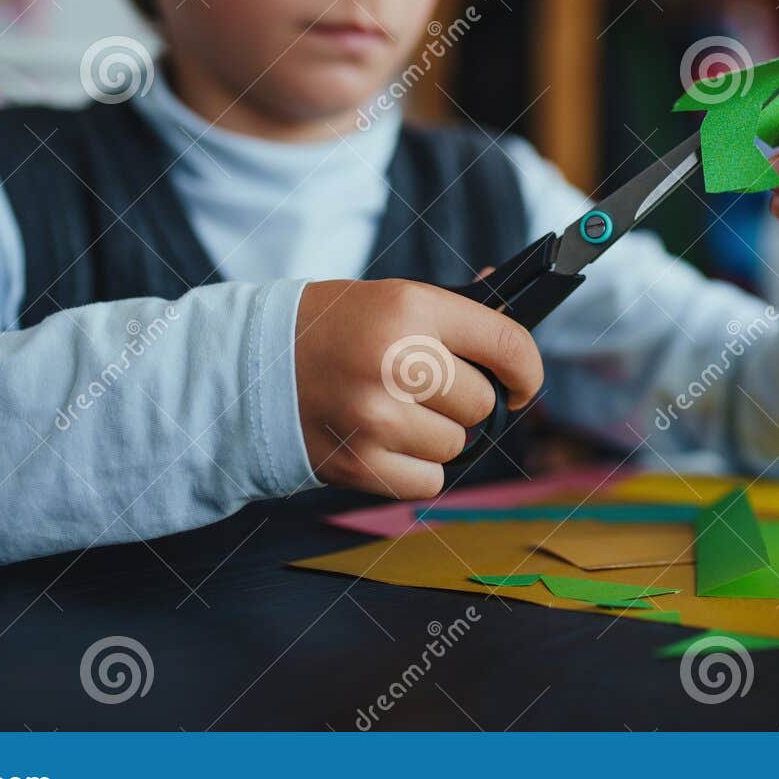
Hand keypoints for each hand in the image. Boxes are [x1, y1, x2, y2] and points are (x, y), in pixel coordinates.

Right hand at [295, 278, 544, 498]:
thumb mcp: (391, 298)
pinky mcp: (360, 464)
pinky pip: (429, 480)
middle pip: (483, 403)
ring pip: (458, 444)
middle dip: (465, 398)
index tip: (522, 382)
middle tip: (427, 387)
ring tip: (396, 410)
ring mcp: (377, 418)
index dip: (527, 370)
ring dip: (438, 433)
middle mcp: (397, 362)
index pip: (507, 344)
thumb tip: (512, 307)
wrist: (250, 366)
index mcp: (409, 309)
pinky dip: (416, 468)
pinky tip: (385, 441)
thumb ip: (456, 310)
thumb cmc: (332, 328)